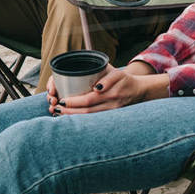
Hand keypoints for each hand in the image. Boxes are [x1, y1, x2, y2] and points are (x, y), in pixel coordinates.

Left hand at [47, 64, 167, 114]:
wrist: (138, 91)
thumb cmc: (123, 79)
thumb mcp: (117, 73)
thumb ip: (107, 78)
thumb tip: (98, 87)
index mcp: (111, 93)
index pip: (88, 100)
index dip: (73, 102)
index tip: (61, 100)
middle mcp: (111, 105)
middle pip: (87, 112)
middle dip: (69, 111)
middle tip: (56, 108)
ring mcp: (111, 113)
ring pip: (89, 118)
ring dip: (73, 116)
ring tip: (59, 113)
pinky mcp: (111, 117)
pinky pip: (94, 120)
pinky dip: (81, 119)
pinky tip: (70, 118)